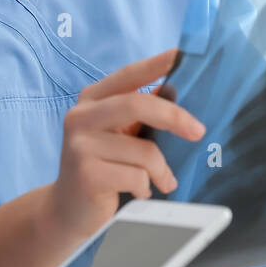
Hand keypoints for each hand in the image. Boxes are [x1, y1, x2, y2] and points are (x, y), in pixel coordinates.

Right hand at [52, 48, 205, 238]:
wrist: (67, 211)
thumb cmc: (102, 167)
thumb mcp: (117, 134)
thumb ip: (139, 112)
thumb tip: (174, 89)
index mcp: (91, 100)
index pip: (128, 75)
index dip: (156, 64)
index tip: (181, 55)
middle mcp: (80, 117)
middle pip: (136, 104)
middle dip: (175, 117)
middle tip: (199, 132)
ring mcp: (80, 146)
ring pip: (144, 151)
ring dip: (161, 170)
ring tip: (161, 180)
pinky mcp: (86, 175)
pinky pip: (137, 176)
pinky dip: (147, 187)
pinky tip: (139, 193)